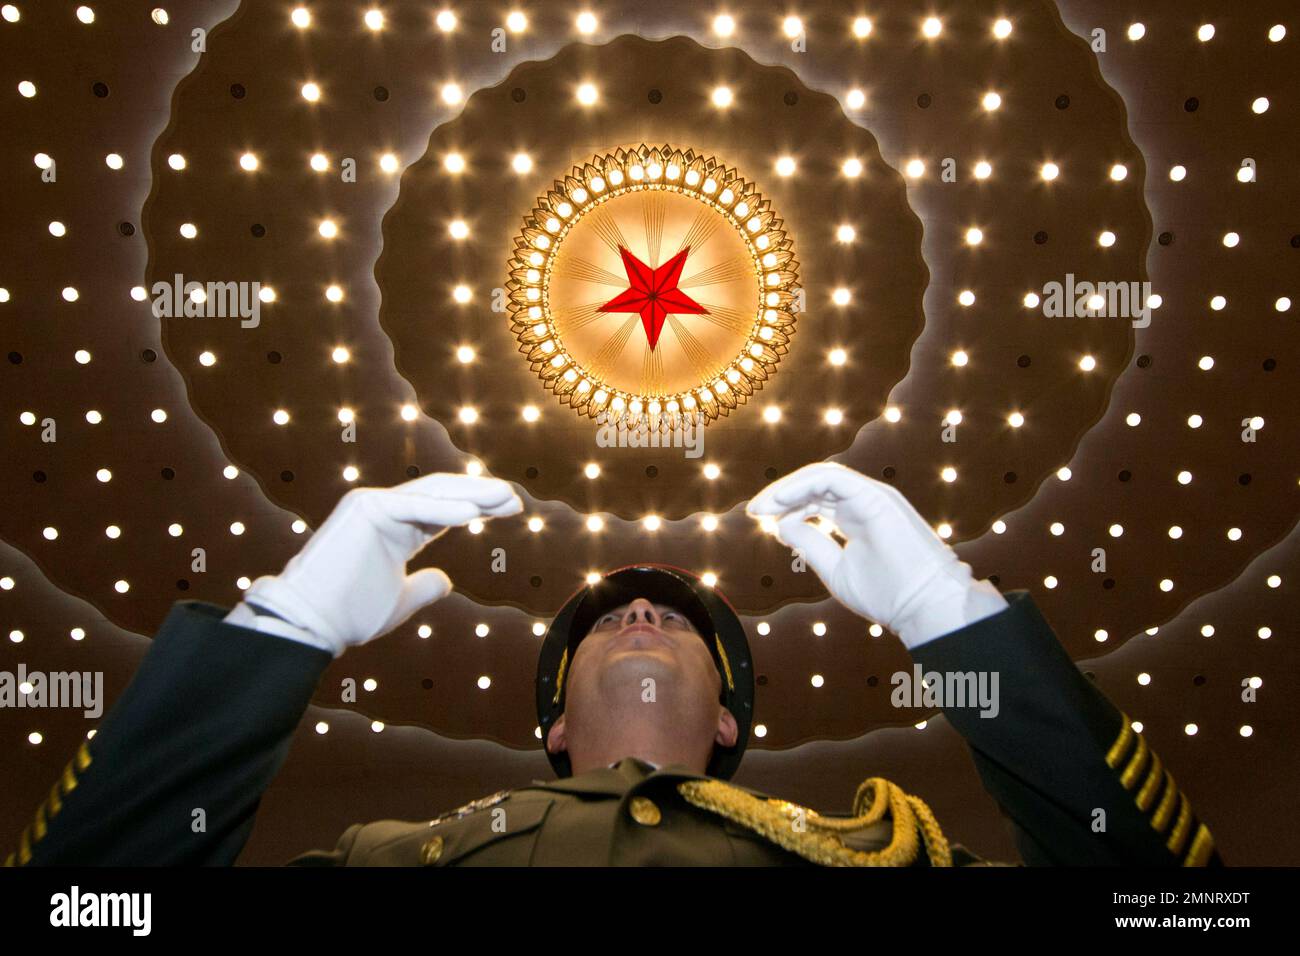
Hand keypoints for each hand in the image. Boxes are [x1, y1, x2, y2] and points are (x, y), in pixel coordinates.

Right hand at [241, 473, 522, 655]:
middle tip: (516, 499)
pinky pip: (412, 505)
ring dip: (471, 494)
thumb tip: (447, 581)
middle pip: (443, 493)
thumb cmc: (350, 614)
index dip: (480, 506)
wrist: (311, 625)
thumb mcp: (400, 601)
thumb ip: (424, 587)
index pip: (446, 509)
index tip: (513, 508)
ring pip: (431, 493)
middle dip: (482, 493)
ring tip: (506, 499)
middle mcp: (385, 509)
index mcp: (396, 528)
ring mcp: (373, 503)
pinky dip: (444, 508)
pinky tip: (474, 512)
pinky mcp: (364, 507)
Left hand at [746, 462, 1004, 648]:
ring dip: (787, 488)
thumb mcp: (835, 569)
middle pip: (814, 485)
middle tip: (754, 510)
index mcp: (856, 518)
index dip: (785, 505)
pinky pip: (832, 479)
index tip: (759, 518)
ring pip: (821, 477)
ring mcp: (872, 496)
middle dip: (780, 495)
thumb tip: (781, 525)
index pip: (814, 500)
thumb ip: (810, 544)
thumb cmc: (886, 594)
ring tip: (763, 506)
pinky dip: (802, 485)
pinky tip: (781, 501)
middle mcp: (864, 502)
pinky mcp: (876, 496)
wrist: (923, 606)